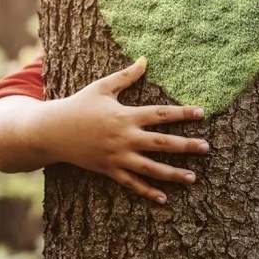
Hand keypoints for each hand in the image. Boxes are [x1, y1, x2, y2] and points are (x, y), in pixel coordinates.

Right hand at [36, 57, 208, 204]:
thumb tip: (145, 60)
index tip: (202, 113)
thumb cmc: (78, 105)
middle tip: (207, 148)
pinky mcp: (109, 170)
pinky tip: (164, 199)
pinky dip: (147, 191)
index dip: (182, 113)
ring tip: (193, 178)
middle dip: (185, 145)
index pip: (160, 114)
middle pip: (161, 143)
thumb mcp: (101, 87)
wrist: (52, 131)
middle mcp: (124, 138)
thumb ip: (126, 76)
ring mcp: (117, 157)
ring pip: (150, 168)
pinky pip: (131, 183)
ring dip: (172, 173)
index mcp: (125, 116)